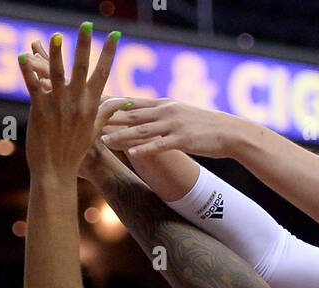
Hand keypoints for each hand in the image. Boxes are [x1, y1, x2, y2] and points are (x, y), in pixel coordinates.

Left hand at [18, 24, 125, 178]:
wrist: (56, 173)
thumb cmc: (75, 153)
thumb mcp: (94, 131)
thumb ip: (106, 112)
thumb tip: (122, 101)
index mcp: (90, 106)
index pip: (102, 74)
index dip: (108, 54)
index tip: (115, 35)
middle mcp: (76, 104)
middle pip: (81, 69)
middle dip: (84, 45)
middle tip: (86, 25)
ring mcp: (58, 108)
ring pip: (57, 75)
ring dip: (55, 54)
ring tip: (55, 36)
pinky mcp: (40, 113)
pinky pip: (33, 88)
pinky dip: (27, 73)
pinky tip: (22, 58)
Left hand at [100, 99, 243, 159]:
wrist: (231, 132)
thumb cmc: (205, 127)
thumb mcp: (180, 116)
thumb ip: (161, 116)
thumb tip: (145, 119)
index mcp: (163, 104)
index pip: (132, 104)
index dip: (110, 104)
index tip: (90, 104)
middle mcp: (166, 111)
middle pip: (132, 115)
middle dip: (108, 118)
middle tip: (87, 120)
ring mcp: (174, 125)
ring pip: (142, 130)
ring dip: (122, 135)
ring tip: (103, 139)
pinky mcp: (183, 140)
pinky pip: (160, 145)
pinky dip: (145, 148)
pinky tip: (132, 152)